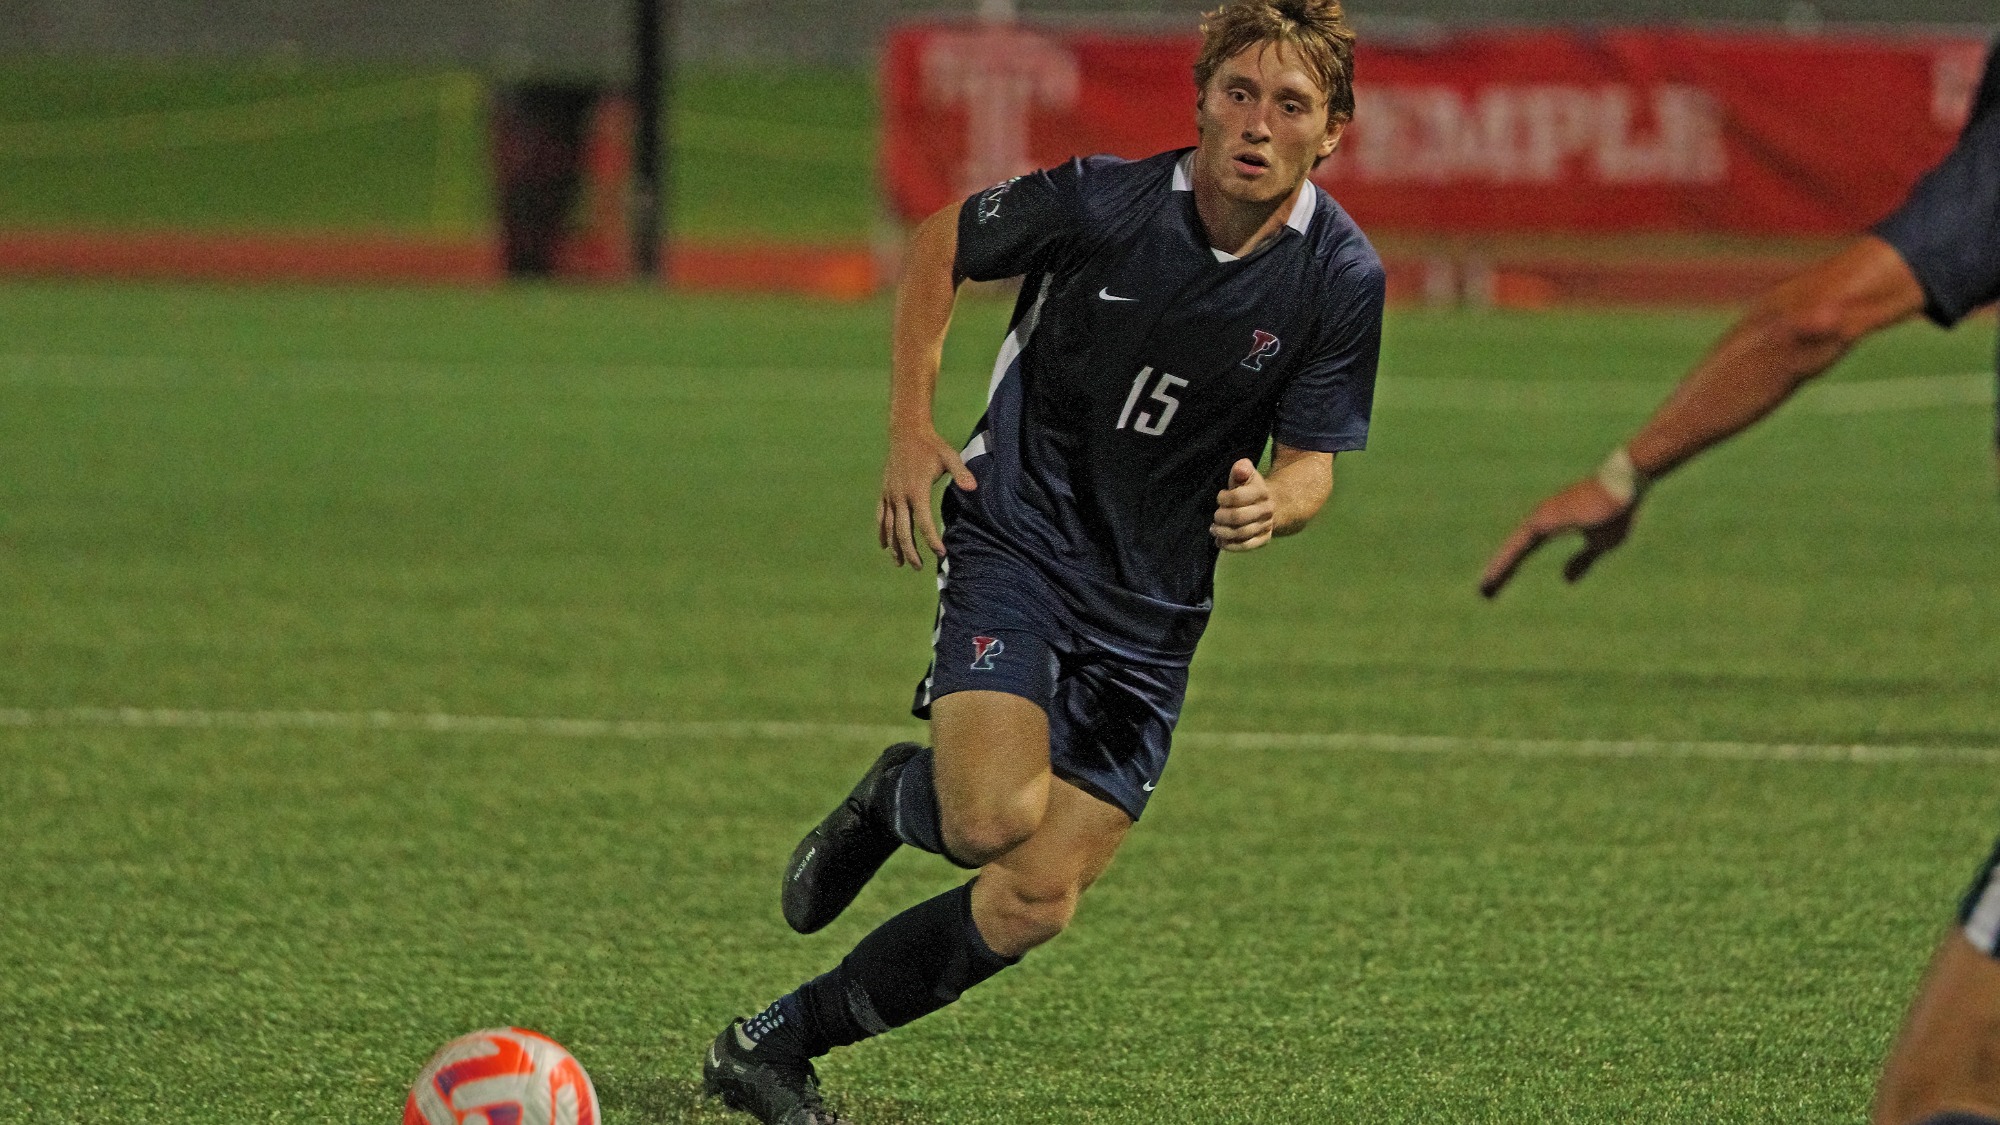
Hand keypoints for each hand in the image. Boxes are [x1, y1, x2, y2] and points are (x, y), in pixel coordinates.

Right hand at [878, 425, 976, 569]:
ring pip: (889, 527)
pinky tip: (884, 545)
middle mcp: (900, 496)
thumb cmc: (931, 446)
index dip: (931, 540)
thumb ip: (961, 473)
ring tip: (901, 564)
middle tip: (920, 567)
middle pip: (903, 531)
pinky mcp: (884, 492)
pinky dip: (882, 532)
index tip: (940, 553)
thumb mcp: (949, 457)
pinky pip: (881, 517)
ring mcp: (890, 494)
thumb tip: (974, 487)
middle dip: (911, 551)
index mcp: (917, 490)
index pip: (923, 522)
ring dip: (894, 547)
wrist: (906, 431)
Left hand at [1211, 458, 1274, 552]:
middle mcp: (1266, 510)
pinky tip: (1220, 541)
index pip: (1238, 497)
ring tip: (1214, 529)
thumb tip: (1240, 468)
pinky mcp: (1264, 539)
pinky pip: (1246, 546)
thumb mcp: (1245, 475)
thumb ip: (1241, 469)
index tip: (1220, 497)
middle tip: (1216, 516)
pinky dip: (1230, 546)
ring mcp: (1266, 526)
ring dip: (1223, 532)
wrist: (1269, 505)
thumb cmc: (1249, 489)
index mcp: (1262, 492)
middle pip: (1239, 517)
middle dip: (1221, 517)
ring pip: (1241, 533)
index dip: (1224, 498)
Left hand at [1479, 479, 1637, 597]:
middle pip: (1514, 550)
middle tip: (1484, 593)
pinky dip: (1506, 560)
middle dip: (1500, 572)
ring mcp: (1541, 517)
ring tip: (1484, 590)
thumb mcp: (1600, 544)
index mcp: (1551, 523)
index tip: (1496, 585)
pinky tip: (1495, 573)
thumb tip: (1565, 580)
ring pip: (1512, 548)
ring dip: (1498, 569)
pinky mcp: (1545, 519)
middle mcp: (1541, 518)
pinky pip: (1519, 544)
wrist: (1626, 484)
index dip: (1510, 567)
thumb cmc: (1616, 509)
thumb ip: (1582, 561)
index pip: (1524, 550)